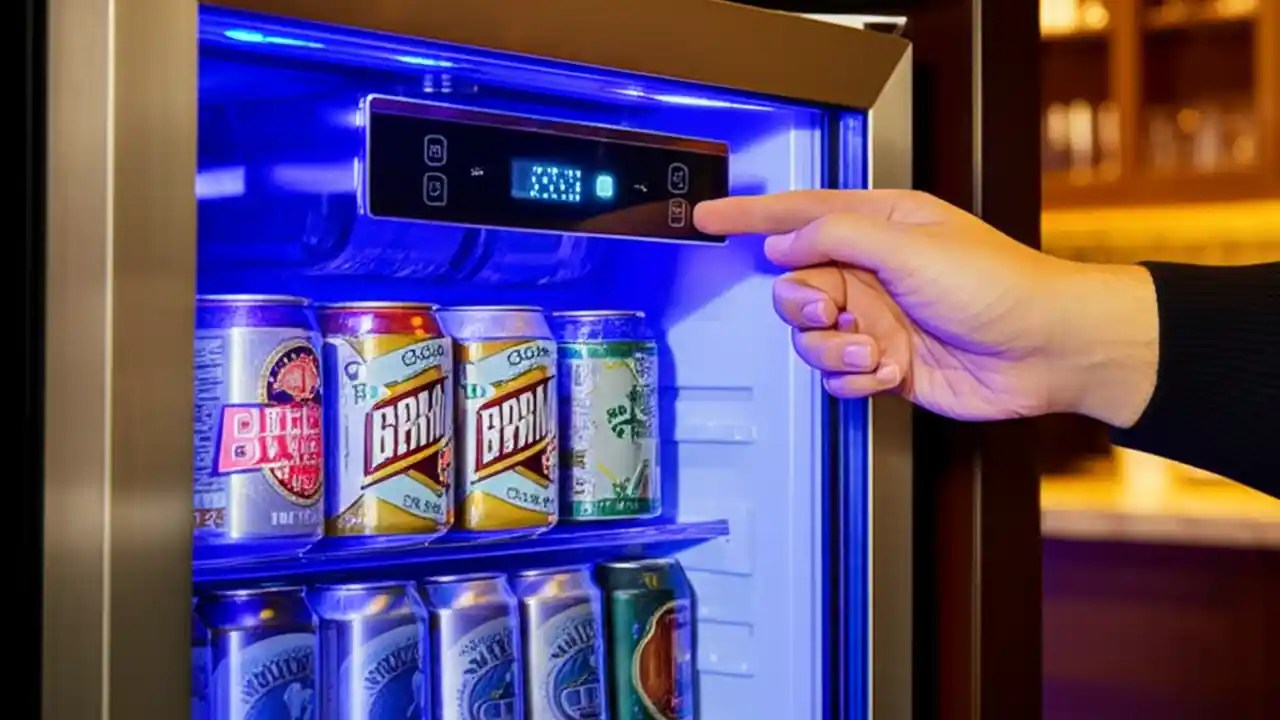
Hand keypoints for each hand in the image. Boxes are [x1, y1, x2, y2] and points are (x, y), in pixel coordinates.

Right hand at [694, 190, 1157, 426]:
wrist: (1046, 351)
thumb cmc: (999, 286)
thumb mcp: (911, 246)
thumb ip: (838, 238)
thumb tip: (784, 242)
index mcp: (879, 226)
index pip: (799, 215)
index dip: (750, 216)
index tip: (709, 219)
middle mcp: (872, 271)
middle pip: (795, 284)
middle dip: (803, 304)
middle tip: (829, 311)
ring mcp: (877, 320)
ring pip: (811, 338)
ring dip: (835, 350)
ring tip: (875, 351)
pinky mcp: (884, 365)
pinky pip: (836, 376)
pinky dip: (854, 379)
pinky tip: (890, 373)